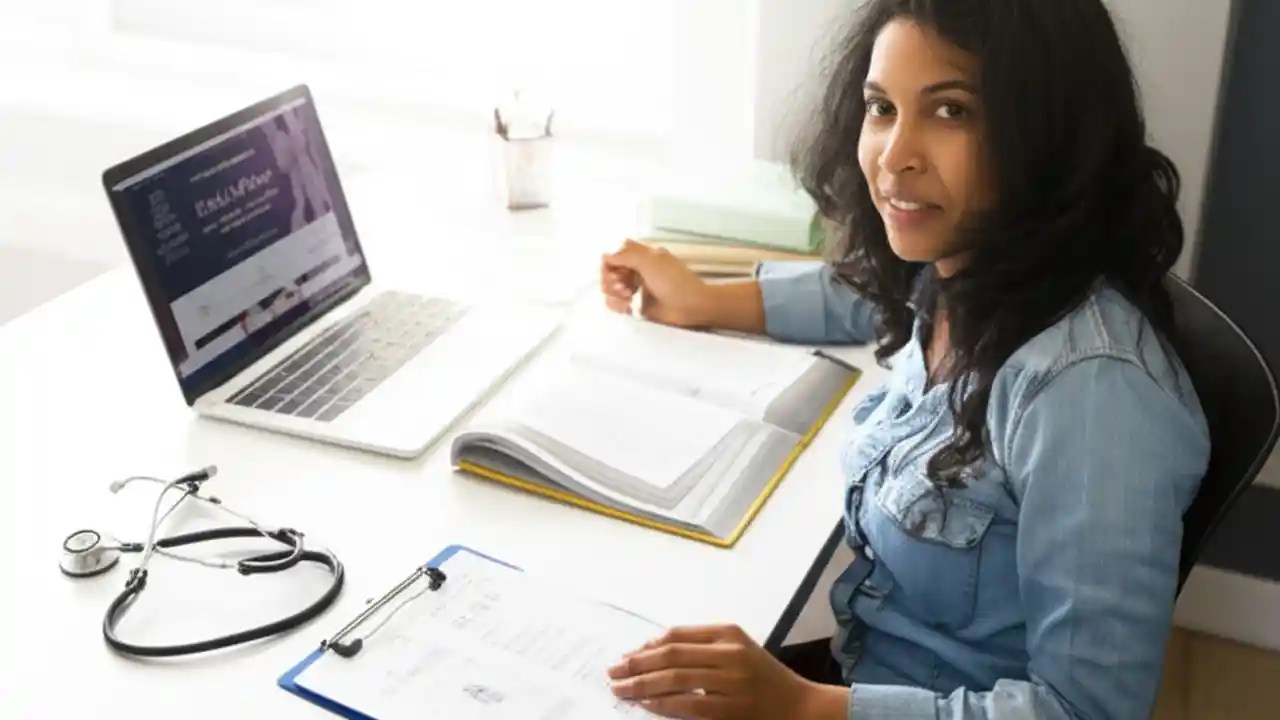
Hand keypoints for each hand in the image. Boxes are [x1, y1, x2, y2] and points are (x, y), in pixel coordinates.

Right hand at [600, 239, 712, 327]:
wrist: (690, 306)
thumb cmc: (672, 281)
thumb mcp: (648, 260)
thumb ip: (624, 255)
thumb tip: (606, 258)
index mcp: (642, 256)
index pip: (615, 255)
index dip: (610, 264)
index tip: (614, 272)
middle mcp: (637, 271)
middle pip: (609, 273)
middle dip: (610, 280)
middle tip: (621, 287)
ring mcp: (636, 289)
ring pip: (610, 289)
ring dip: (613, 294)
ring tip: (627, 298)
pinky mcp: (636, 306)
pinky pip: (616, 304)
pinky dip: (617, 305)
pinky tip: (628, 308)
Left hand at [607, 624, 844, 719]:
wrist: (799, 705)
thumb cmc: (762, 677)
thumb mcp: (736, 648)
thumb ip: (699, 645)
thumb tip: (651, 648)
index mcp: (729, 634)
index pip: (677, 635)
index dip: (647, 646)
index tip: (626, 655)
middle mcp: (729, 654)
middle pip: (671, 655)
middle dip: (637, 664)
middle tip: (613, 671)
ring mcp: (730, 683)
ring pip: (675, 680)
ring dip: (641, 684)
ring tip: (620, 688)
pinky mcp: (729, 710)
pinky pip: (687, 706)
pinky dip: (661, 704)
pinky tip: (644, 703)